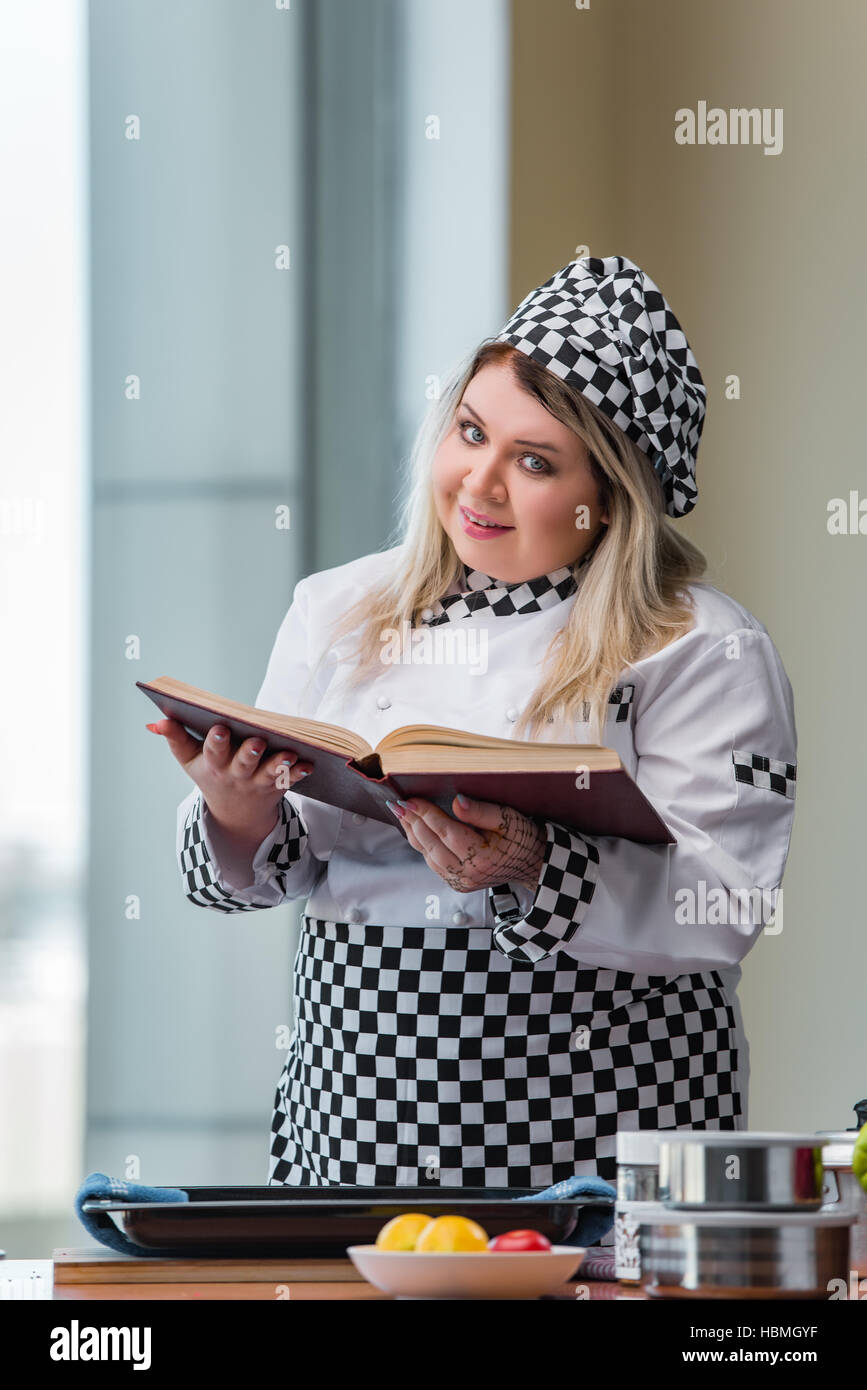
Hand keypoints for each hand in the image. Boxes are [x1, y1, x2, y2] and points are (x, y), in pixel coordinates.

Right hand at [146, 718, 313, 841]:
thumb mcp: (189, 760)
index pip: (212, 752)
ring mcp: (258, 782)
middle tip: (257, 741)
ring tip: (289, 755)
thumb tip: (156, 721)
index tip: (220, 728)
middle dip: (249, 753)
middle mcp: (236, 774)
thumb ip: (175, 737)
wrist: (235, 814)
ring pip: (269, 773)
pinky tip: (309, 764)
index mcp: (213, 764)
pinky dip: (299, 773)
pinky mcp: (277, 785)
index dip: (216, 742)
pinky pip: (290, 780)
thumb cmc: (211, 774)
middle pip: (243, 763)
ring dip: (279, 764)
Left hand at [388, 793, 546, 893]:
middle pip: (432, 845)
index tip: (411, 798)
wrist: (532, 863)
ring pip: (428, 856)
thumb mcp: (508, 818)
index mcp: (481, 857)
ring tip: (402, 814)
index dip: (426, 814)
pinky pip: (433, 863)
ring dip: (413, 833)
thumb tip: (457, 802)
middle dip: (413, 822)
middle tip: (397, 803)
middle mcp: (468, 874)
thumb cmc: (521, 837)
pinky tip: (416, 830)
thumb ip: (481, 811)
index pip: (446, 832)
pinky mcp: (458, 884)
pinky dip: (423, 845)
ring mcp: (461, 882)